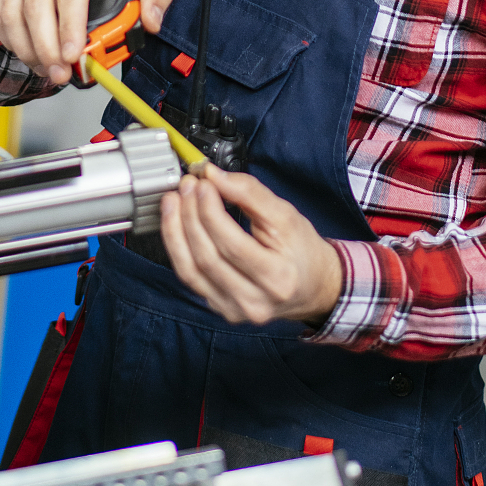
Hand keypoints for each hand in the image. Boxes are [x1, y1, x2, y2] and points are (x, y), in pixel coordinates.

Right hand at [0, 0, 173, 86]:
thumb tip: (152, 21)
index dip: (70, 26)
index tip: (74, 55)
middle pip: (36, 6)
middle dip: (48, 48)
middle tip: (62, 74)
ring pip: (13, 15)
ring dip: (29, 51)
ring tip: (49, 71)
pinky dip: (13, 43)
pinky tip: (32, 55)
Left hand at [159, 164, 342, 326]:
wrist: (312, 286)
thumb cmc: (302, 251)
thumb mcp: (286, 215)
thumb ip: (250, 193)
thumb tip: (215, 176)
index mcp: (277, 278)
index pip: (232, 244)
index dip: (210, 210)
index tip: (203, 183)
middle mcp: (254, 301)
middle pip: (207, 257)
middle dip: (190, 215)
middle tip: (187, 186)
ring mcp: (234, 309)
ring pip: (190, 270)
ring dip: (175, 231)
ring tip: (173, 201)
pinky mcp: (219, 307)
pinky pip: (189, 277)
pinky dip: (177, 248)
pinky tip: (175, 224)